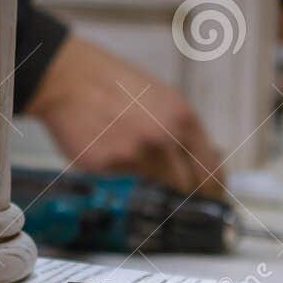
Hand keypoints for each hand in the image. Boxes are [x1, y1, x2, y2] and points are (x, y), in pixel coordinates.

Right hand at [24, 34, 224, 193]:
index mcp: (182, 119)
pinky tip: (110, 159)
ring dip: (150, 190)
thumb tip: (200, 160)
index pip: (210, 169)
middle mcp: (164, 138)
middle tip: (179, 203)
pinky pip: (122, 185)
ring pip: (155, 192)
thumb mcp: (161, 98)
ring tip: (137, 175)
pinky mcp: (108, 167)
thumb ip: (181, 130)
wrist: (70, 79)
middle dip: (184, 199)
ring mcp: (136, 154)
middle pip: (187, 188)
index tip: (211, 200)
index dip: (213, 190)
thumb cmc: (113, 85)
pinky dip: (120, 181)